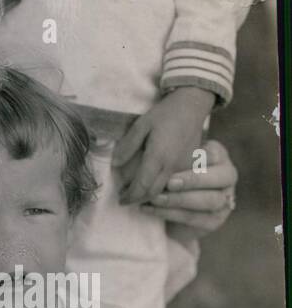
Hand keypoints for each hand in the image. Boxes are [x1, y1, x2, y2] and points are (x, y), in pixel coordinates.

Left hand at [112, 88, 215, 204]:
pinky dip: (163, 189)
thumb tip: (115, 164)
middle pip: (154, 193)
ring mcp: (184, 168)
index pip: (143, 185)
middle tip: (125, 200)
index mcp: (159, 156)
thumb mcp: (141, 124)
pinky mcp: (191, 166)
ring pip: (167, 191)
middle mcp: (173, 166)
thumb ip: (128, 145)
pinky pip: (177, 184)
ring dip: (151, 197)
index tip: (120, 200)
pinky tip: (153, 186)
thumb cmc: (164, 114)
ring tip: (136, 195)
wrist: (192, 107)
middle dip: (138, 200)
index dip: (130, 196)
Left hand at [139, 137, 237, 233]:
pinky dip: (172, 215)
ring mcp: (225, 199)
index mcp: (218, 154)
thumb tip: (125, 154)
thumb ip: (145, 144)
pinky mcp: (214, 220)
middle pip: (219, 178)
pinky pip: (197, 218)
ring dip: (180, 200)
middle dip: (193, 181)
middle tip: (168, 182)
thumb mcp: (159, 147)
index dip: (198, 158)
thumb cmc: (165, 162)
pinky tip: (149, 209)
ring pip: (210, 200)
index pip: (213, 154)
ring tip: (154, 198)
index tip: (177, 160)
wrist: (171, 197)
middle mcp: (227, 176)